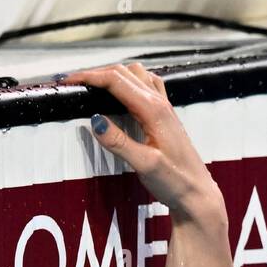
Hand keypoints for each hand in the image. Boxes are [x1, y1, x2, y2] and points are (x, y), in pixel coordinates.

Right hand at [62, 63, 222, 218]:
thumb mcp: (144, 165)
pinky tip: (120, 93)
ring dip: (112, 74)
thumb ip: (118, 143)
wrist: (198, 194)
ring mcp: (164, 107)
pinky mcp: (165, 116)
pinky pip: (145, 85)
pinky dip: (127, 81)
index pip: (115, 80)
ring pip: (134, 74)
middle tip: (73, 83)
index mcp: (153, 110)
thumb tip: (95, 120)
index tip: (68, 81)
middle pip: (123, 72)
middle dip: (95, 73)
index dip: (89, 77)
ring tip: (92, 86)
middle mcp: (160, 103)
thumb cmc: (176, 182)